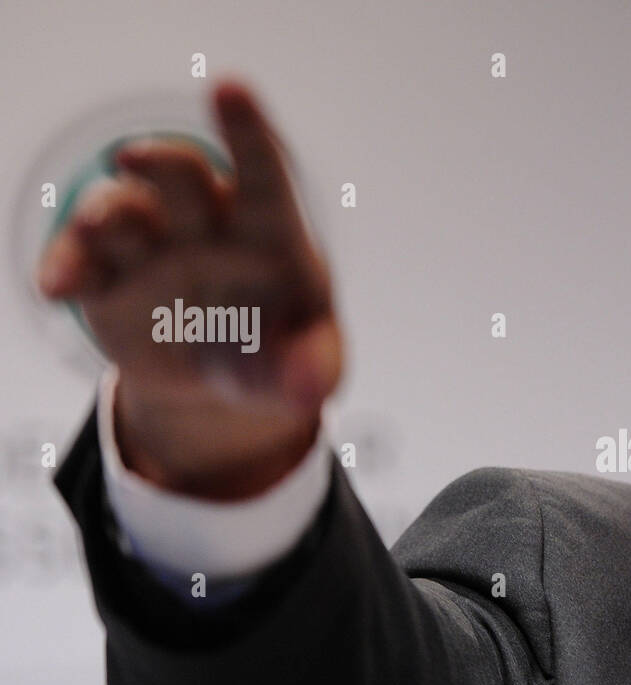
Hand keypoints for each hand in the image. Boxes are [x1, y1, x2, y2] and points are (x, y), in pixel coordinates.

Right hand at [37, 79, 342, 498]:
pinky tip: (56, 288)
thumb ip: (314, 371)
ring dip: (105, 213)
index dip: (247, 133)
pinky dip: (65, 268)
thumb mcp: (313, 367)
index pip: (263, 176)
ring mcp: (151, 250)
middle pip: (181, 176)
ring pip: (120, 209)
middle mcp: (205, 226)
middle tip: (137, 158)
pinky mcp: (106, 283)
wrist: (225, 385)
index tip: (229, 86)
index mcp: (268, 233)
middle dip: (161, 162)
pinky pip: (78, 265)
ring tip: (96, 225)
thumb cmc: (283, 354)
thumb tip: (306, 391)